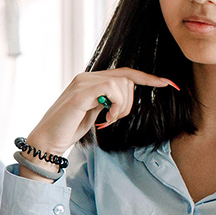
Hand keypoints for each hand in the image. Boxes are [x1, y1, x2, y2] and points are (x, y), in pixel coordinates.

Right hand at [22, 69, 177, 173]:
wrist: (47, 141)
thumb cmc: (68, 129)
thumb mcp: (93, 112)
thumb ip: (107, 101)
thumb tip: (124, 97)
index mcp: (90, 80)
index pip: (125, 73)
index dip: (147, 78)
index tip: (168, 84)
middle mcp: (87, 76)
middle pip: (127, 79)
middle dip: (129, 103)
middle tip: (113, 120)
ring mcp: (83, 83)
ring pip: (122, 84)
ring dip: (122, 106)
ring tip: (107, 121)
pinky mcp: (81, 93)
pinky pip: (111, 89)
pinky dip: (115, 106)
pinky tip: (105, 119)